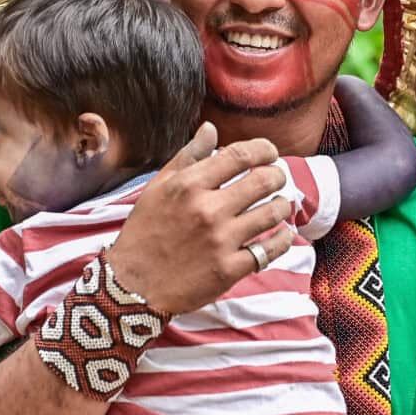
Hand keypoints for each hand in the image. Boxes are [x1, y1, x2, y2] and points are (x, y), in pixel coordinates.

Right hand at [108, 122, 295, 314]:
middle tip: (276, 178)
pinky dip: (282, 240)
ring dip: (282, 205)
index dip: (263, 149)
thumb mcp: (158, 188)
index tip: (269, 153)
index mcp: (189, 185)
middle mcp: (207, 209)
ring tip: (279, 204)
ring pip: (272, 213)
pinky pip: (269, 250)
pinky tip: (282, 234)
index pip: (240, 155)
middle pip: (264, 181)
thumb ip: (188, 157)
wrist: (133, 285)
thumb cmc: (144, 233)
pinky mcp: (228, 269)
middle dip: (277, 175)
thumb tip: (211, 129)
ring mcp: (220, 240)